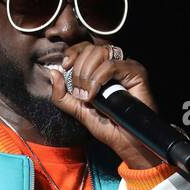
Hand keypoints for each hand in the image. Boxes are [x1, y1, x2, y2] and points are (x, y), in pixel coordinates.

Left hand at [47, 42, 162, 169]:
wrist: (125, 141)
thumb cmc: (107, 126)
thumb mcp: (78, 110)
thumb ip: (62, 95)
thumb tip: (53, 73)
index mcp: (100, 68)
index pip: (85, 48)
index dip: (73, 53)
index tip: (65, 66)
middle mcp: (113, 63)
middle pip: (90, 48)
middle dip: (78, 70)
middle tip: (79, 92)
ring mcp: (125, 66)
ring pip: (100, 52)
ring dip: (87, 74)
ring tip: (88, 95)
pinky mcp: (135, 71)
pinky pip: (111, 65)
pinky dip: (98, 78)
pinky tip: (94, 95)